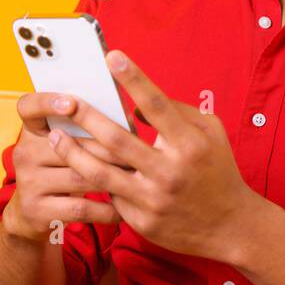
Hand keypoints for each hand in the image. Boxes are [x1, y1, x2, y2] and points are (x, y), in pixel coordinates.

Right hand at [0, 91, 129, 243]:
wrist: (32, 213)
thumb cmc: (61, 170)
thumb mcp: (66, 147)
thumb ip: (88, 130)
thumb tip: (127, 119)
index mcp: (32, 130)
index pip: (28, 106)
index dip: (46, 102)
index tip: (71, 103)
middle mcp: (25, 153)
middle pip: (71, 146)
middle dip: (108, 150)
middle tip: (138, 152)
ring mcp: (29, 183)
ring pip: (80, 177)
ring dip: (112, 179)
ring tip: (136, 179)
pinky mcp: (37, 211)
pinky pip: (80, 208)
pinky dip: (105, 209)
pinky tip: (122, 210)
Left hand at [44, 50, 257, 260]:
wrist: (231, 227)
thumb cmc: (218, 171)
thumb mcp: (211, 134)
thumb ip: (178, 112)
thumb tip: (135, 106)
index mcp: (190, 144)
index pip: (157, 105)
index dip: (134, 78)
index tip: (112, 56)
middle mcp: (170, 172)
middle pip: (117, 139)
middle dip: (86, 117)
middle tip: (66, 101)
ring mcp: (154, 199)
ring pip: (101, 172)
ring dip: (73, 151)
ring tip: (53, 136)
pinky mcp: (142, 222)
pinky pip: (111, 195)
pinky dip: (95, 179)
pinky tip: (77, 166)